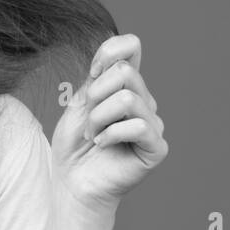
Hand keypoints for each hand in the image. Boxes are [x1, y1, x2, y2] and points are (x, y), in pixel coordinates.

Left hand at [51, 33, 168, 214]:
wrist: (73, 183)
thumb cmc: (74, 145)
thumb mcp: (79, 104)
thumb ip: (97, 78)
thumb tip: (114, 51)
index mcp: (125, 86)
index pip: (130, 46)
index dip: (107, 54)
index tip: (90, 78)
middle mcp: (144, 101)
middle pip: (124, 72)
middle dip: (95, 96)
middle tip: (87, 120)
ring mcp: (153, 124)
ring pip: (126, 99)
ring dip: (98, 119)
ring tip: (92, 136)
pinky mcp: (156, 147)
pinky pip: (137, 126)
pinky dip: (110, 135)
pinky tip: (102, 145)